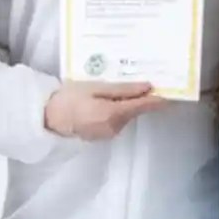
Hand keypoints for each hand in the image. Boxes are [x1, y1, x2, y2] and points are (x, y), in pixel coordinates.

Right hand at [44, 81, 167, 140]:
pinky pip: (116, 121)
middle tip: (136, 82)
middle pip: (133, 111)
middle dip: (136, 98)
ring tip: (109, 91)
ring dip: (124, 105)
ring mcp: (108, 134)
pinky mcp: (102, 136)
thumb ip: (122, 89)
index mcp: (113, 114)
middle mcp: (114, 127)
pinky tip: (102, 103)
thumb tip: (147, 87)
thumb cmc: (69, 98)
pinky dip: (114, 111)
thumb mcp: (95, 87)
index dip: (157, 100)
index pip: (142, 106)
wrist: (48, 117)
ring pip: (125, 116)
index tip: (170, 94)